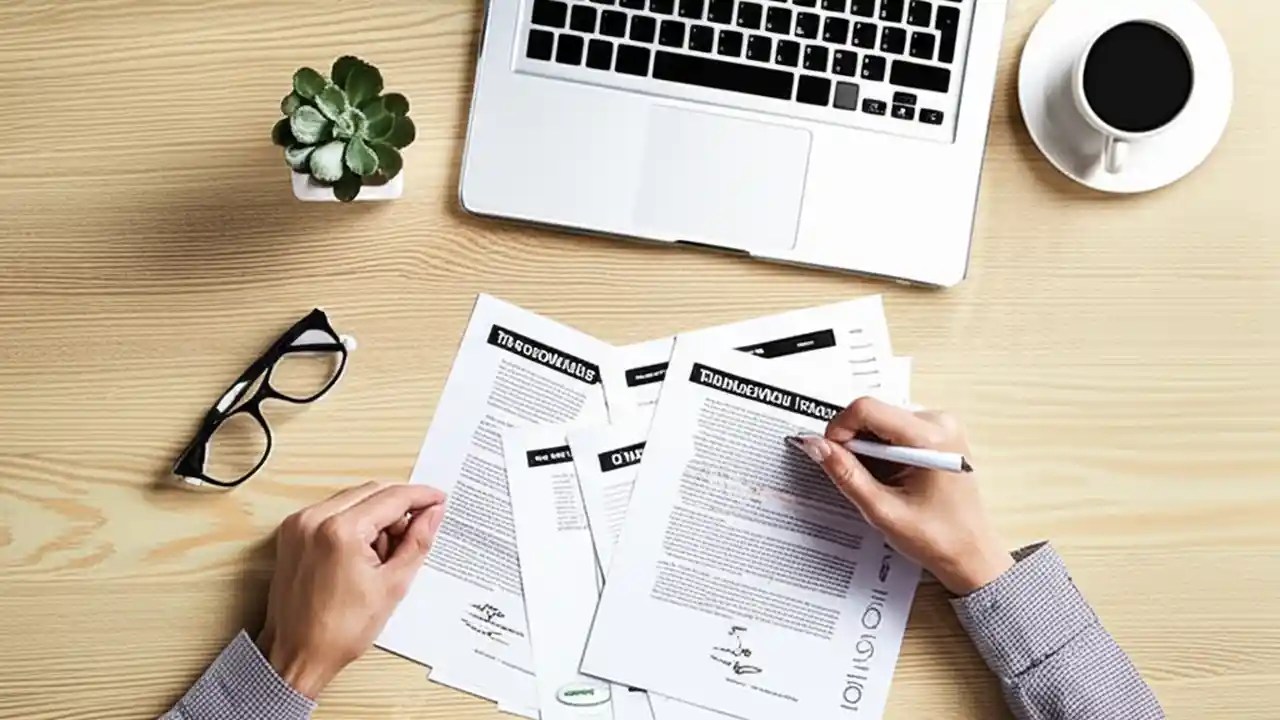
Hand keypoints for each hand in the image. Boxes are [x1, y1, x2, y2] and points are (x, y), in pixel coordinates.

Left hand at [256, 482, 446, 697]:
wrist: (298, 653)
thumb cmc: (337, 631)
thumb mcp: (392, 585)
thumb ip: (417, 542)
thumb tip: (432, 515)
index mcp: (340, 531)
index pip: (392, 497)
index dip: (422, 496)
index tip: (438, 499)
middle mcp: (314, 519)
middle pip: (372, 490)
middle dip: (400, 506)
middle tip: (419, 528)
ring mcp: (299, 524)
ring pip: (353, 498)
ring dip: (377, 514)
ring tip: (387, 551)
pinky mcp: (292, 532)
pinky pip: (333, 511)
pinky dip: (355, 521)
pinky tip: (365, 550)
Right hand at [791, 398, 1011, 594]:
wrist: (970, 553)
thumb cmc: (938, 537)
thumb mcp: (882, 510)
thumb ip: (846, 474)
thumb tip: (817, 446)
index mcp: (931, 439)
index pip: (867, 409)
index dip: (839, 428)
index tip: (830, 454)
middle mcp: (939, 423)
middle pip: (873, 412)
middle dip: (854, 442)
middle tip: (858, 477)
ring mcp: (940, 426)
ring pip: (880, 420)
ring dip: (868, 447)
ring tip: (880, 482)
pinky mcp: (936, 433)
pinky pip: (893, 428)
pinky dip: (881, 449)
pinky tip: (890, 476)